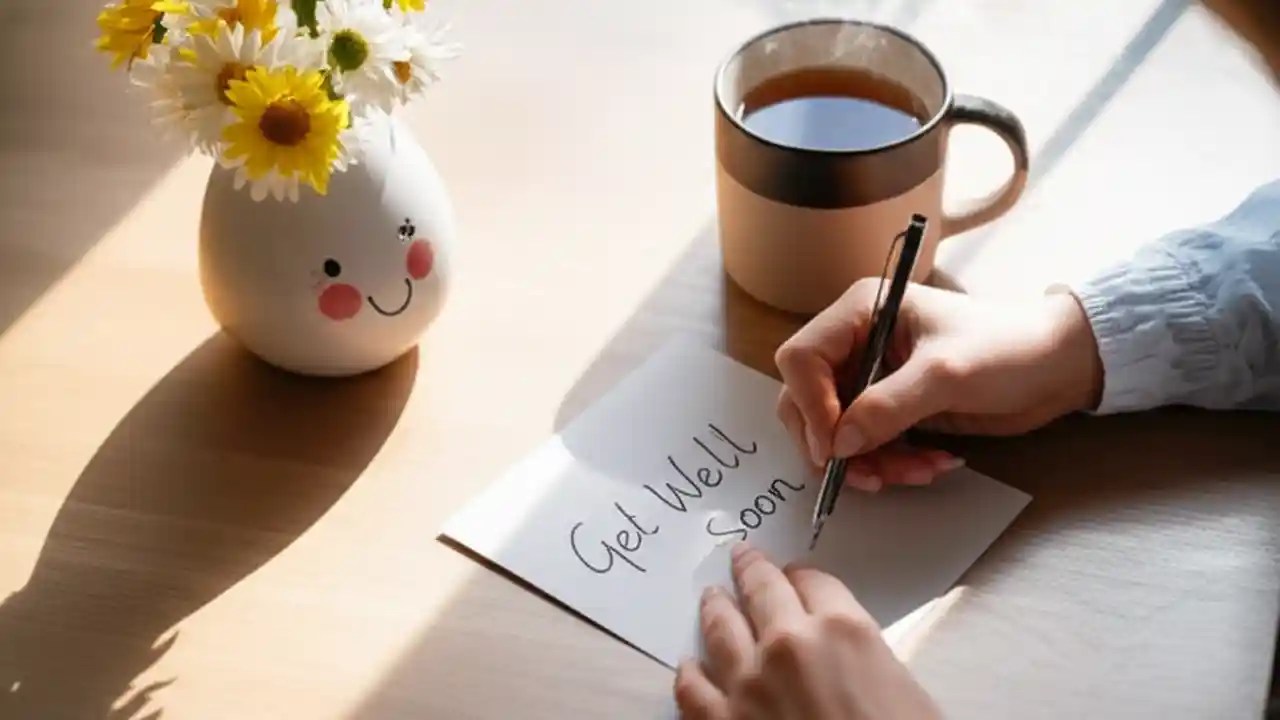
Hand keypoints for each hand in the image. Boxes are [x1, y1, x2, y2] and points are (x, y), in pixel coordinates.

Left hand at [674, 543, 941, 719]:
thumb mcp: (905, 690)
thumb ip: (866, 658)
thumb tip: (846, 657)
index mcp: (844, 631)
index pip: (814, 581)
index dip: (802, 574)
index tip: (795, 572)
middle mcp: (789, 644)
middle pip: (762, 589)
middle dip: (751, 570)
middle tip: (741, 557)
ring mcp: (749, 683)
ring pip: (720, 627)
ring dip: (714, 607)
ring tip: (710, 597)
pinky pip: (692, 688)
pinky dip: (689, 673)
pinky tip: (689, 666)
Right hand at [775, 280, 1102, 489]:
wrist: (1060, 366)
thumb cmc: (1007, 349)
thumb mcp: (945, 375)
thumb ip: (886, 407)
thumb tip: (836, 445)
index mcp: (861, 312)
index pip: (802, 359)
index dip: (810, 404)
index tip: (835, 446)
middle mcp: (856, 342)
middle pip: (806, 401)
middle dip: (837, 444)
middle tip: (870, 476)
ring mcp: (872, 377)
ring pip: (836, 432)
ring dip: (870, 462)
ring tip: (918, 471)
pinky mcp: (891, 408)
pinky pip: (867, 445)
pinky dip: (892, 463)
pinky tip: (933, 464)